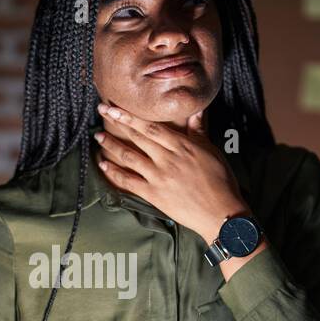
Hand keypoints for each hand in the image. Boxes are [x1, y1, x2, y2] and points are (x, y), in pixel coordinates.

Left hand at [93, 102, 245, 244]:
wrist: (221, 213)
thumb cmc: (221, 182)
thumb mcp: (212, 152)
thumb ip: (199, 131)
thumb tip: (196, 110)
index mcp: (183, 146)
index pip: (152, 127)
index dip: (131, 115)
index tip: (116, 106)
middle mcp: (168, 159)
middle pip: (137, 137)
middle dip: (117, 122)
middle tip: (102, 111)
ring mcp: (159, 177)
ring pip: (129, 156)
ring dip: (111, 145)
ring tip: (98, 136)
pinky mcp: (154, 195)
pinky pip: (129, 181)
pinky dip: (114, 172)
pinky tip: (103, 164)